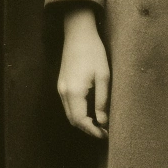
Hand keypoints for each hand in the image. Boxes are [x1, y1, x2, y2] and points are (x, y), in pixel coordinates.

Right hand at [56, 6, 109, 139]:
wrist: (78, 33)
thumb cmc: (94, 52)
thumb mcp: (103, 76)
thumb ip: (102, 101)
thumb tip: (103, 122)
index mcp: (74, 92)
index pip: (80, 121)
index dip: (93, 131)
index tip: (107, 134)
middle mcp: (63, 92)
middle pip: (73, 120)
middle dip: (88, 129)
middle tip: (105, 131)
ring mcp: (60, 88)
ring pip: (70, 113)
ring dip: (83, 121)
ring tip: (100, 123)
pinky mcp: (62, 83)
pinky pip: (68, 105)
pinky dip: (79, 112)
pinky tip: (91, 110)